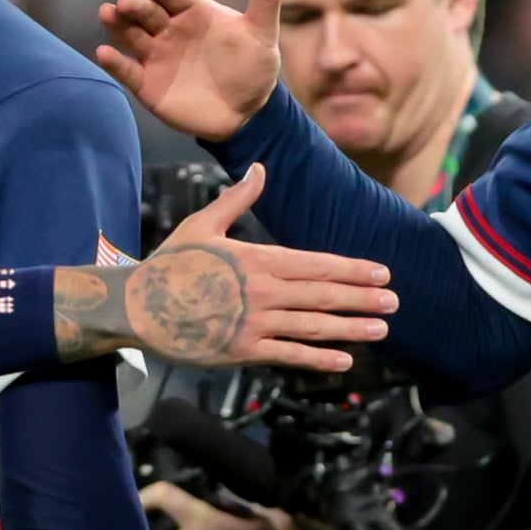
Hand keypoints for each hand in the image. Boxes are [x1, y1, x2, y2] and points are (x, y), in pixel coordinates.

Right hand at [54, 163, 395, 372]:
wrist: (136, 307)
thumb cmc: (169, 266)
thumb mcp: (202, 225)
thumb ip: (237, 199)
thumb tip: (259, 169)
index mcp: (256, 259)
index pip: (315, 264)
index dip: (351, 269)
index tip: (380, 272)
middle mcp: (261, 291)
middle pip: (322, 294)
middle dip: (362, 297)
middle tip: (394, 300)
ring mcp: (253, 323)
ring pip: (313, 326)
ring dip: (351, 327)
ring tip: (381, 328)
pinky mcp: (242, 351)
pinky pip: (289, 356)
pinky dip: (320, 359)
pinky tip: (345, 360)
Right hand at [96, 0, 285, 139]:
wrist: (248, 114)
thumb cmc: (253, 68)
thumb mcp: (262, 32)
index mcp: (193, 11)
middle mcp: (170, 29)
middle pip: (146, 11)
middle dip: (134, 4)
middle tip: (126, 2)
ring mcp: (156, 56)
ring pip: (130, 35)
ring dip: (117, 25)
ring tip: (107, 13)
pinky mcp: (148, 84)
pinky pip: (127, 71)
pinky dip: (114, 62)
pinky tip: (104, 53)